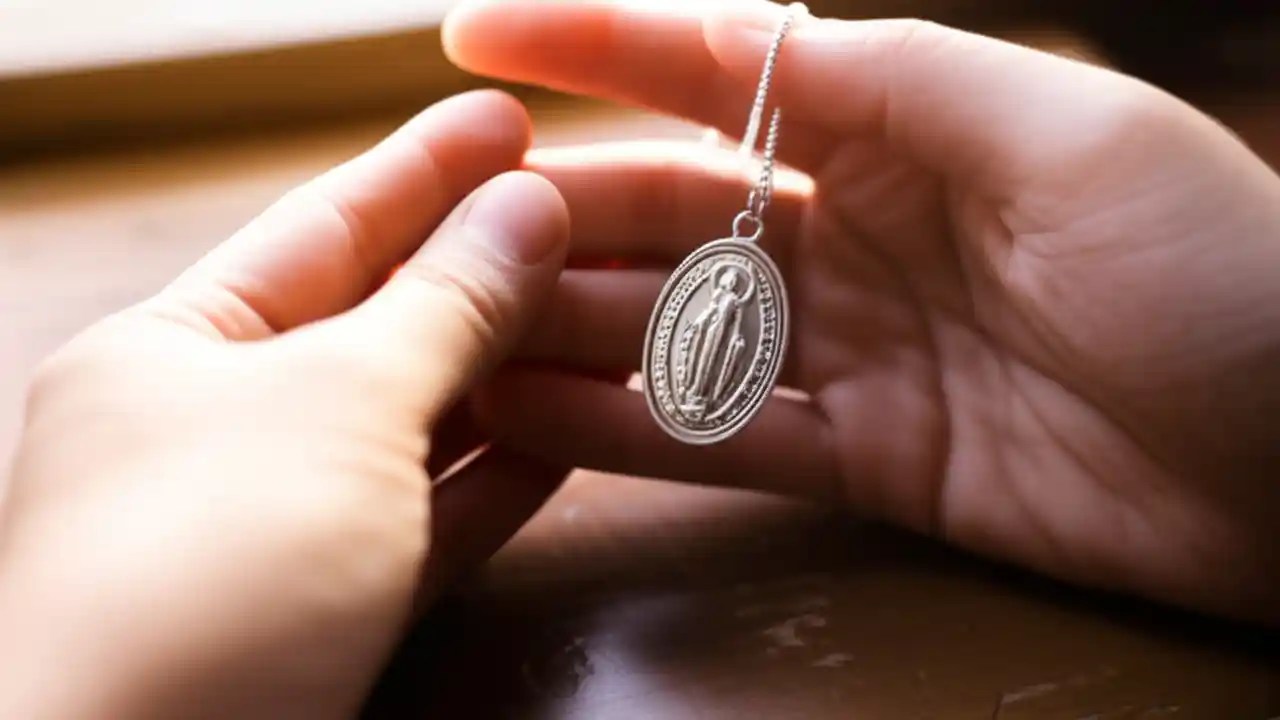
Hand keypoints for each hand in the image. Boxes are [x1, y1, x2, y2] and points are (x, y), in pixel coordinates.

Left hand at [0, 91, 569, 718]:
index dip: (424, 168)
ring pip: (408, 426)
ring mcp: (273, 523)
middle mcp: (212, 428)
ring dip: (506, 377)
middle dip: (478, 272)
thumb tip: (524, 208)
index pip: (322, 228)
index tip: (511, 125)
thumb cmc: (205, 580)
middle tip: (580, 215)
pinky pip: (423, 519)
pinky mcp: (324, 608)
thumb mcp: (334, 412)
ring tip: (599, 317)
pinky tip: (567, 439)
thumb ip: (440, 311)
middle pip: (373, 325)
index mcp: (169, 350)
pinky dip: (496, 481)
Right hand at [445, 1, 1279, 622]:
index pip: (720, 66)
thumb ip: (895, 80)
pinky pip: (720, 438)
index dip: (591, 41)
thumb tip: (752, 41)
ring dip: (563, 329)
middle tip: (439, 229)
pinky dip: (624, 432)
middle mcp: (862, 228)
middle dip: (552, 210)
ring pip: (675, 331)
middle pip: (669, 209)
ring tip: (452, 332)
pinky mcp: (865, 458)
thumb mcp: (1061, 130)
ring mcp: (857, 348)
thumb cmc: (1217, 270)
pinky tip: (531, 417)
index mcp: (907, 123)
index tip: (470, 41)